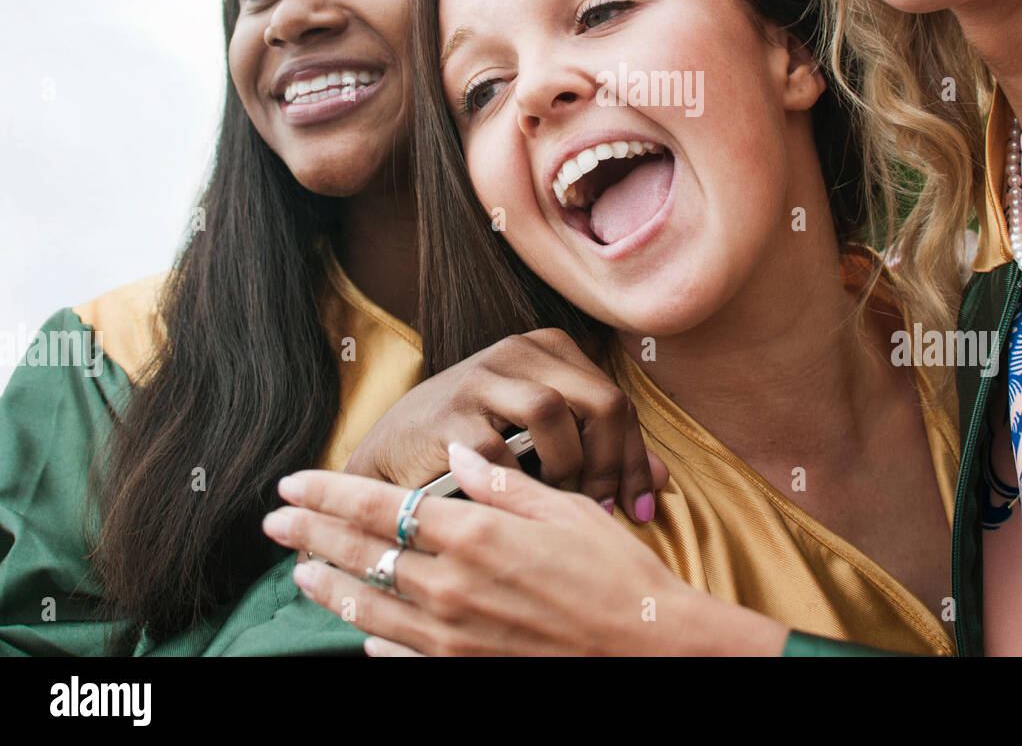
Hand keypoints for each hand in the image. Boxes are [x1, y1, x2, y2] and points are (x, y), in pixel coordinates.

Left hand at [263, 446, 790, 656]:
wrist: (650, 648)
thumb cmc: (616, 573)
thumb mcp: (566, 510)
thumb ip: (503, 483)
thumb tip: (459, 452)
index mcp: (474, 534)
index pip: (379, 507)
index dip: (328, 493)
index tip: (291, 482)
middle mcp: (451, 586)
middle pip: (360, 554)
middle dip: (309, 534)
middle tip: (272, 521)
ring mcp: (452, 635)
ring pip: (367, 608)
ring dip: (327, 586)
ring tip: (298, 571)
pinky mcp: (463, 668)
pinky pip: (402, 655)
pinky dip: (374, 640)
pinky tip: (360, 634)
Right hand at [344, 328, 667, 521]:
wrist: (390, 459)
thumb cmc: (479, 450)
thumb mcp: (545, 441)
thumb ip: (603, 451)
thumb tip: (664, 479)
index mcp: (548, 349)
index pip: (616, 399)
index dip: (636, 458)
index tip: (641, 508)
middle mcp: (517, 352)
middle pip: (598, 398)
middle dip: (613, 462)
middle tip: (608, 508)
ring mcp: (479, 377)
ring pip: (553, 411)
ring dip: (568, 467)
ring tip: (561, 501)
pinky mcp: (448, 414)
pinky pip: (501, 450)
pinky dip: (518, 485)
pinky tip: (518, 508)